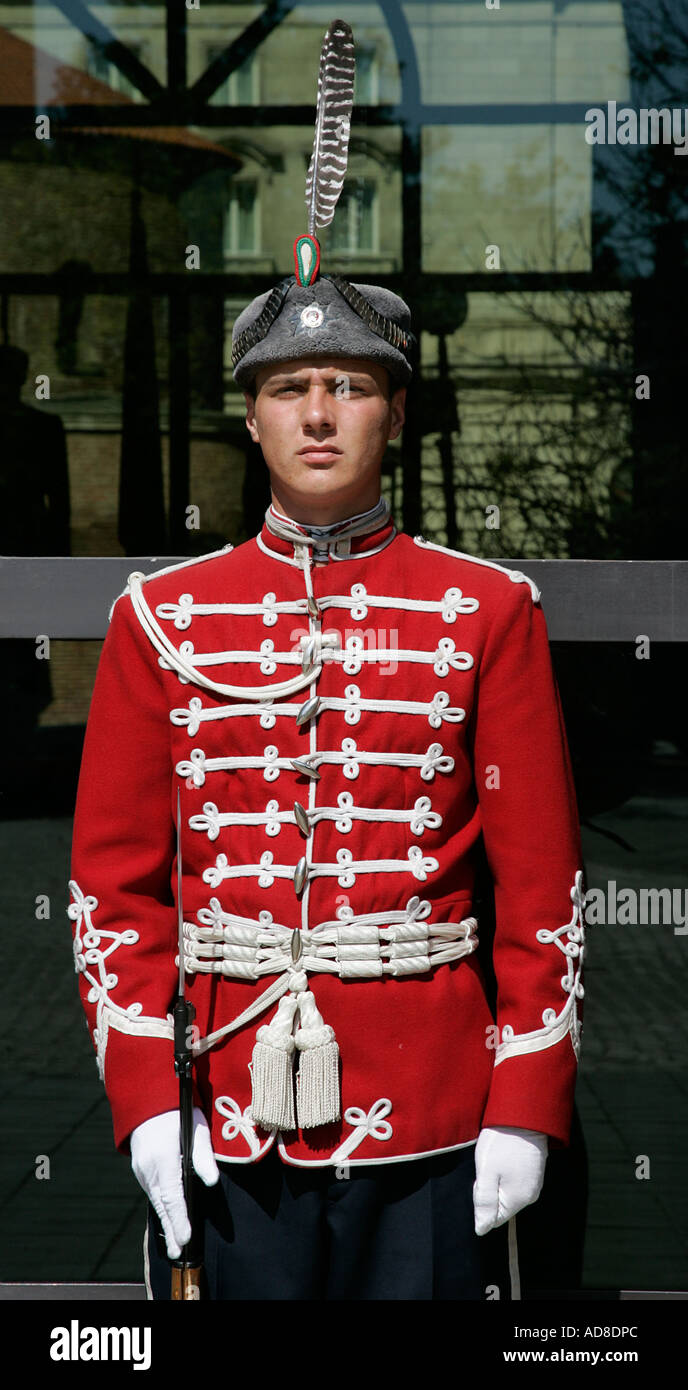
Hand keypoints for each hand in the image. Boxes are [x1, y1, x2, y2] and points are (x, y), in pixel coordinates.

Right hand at [130, 1106, 219, 1257]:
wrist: (147, 1099)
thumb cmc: (177, 1110)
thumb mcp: (196, 1127)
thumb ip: (203, 1156)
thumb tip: (211, 1182)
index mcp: (163, 1157)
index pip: (172, 1195)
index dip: (179, 1219)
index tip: (185, 1238)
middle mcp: (149, 1167)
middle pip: (161, 1204)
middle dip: (171, 1229)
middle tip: (178, 1253)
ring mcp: (142, 1169)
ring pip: (155, 1199)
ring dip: (165, 1221)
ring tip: (175, 1244)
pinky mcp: (141, 1168)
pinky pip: (152, 1191)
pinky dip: (160, 1207)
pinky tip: (167, 1219)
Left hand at [473, 1125, 547, 1235]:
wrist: (524, 1116)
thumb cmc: (501, 1144)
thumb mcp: (486, 1172)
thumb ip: (485, 1203)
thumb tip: (482, 1230)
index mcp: (518, 1199)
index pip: (494, 1218)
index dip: (483, 1199)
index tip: (483, 1177)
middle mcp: (530, 1196)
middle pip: (501, 1204)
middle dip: (490, 1189)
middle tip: (489, 1166)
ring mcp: (535, 1183)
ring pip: (508, 1192)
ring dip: (498, 1179)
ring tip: (498, 1158)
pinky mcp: (535, 1171)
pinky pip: (516, 1181)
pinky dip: (507, 1171)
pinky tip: (506, 1155)